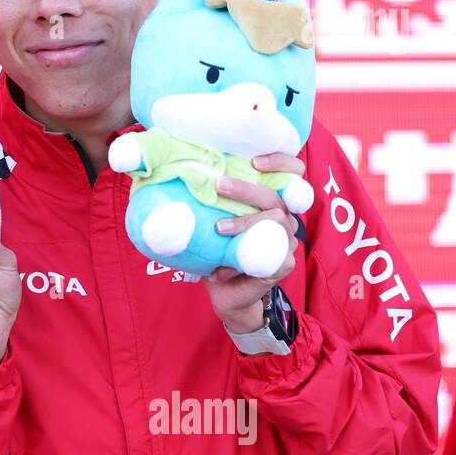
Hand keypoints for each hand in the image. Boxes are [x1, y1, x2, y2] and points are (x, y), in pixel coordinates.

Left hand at [204, 153, 304, 333]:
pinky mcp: (282, 264)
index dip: (279, 162)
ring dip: (245, 221)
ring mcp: (286, 241)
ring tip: (219, 228)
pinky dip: (240, 261)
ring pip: (277, 221)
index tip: (253, 161)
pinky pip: (268, 256)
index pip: (291, 172)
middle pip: (275, 195)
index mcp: (270, 201)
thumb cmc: (216, 250)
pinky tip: (220, 269)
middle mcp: (283, 217)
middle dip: (247, 188)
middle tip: (219, 185)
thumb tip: (163, 171)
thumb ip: (204, 197)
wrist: (225, 293)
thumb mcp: (210, 219)